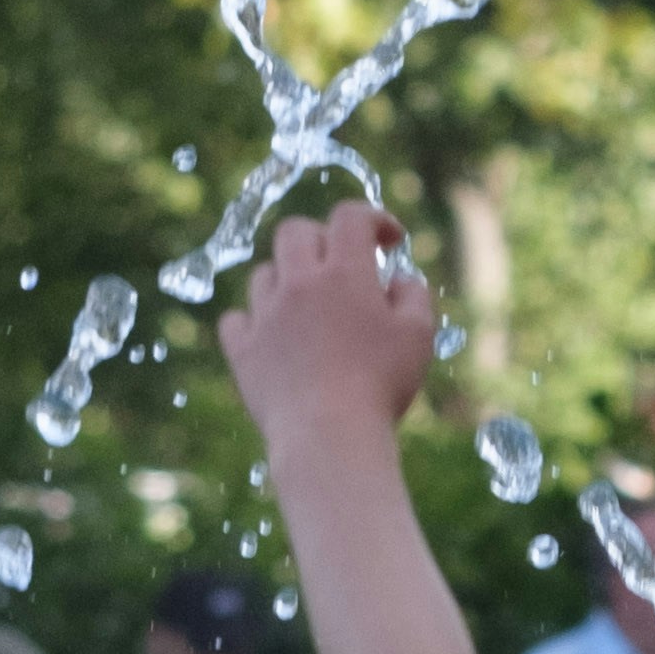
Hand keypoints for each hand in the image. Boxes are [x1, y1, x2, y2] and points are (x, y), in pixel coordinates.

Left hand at [221, 202, 441, 456]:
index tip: (389, 241)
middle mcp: (298, 284)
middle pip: (296, 231)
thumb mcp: (419, 336)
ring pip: (264, 274)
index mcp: (344, 273)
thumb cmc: (381, 385)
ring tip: (308, 306)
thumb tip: (399, 280)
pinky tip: (270, 336)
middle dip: (320, 238)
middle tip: (342, 266)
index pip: (351, 217)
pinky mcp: (243, 351)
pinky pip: (236, 321)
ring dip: (286, 280)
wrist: (328, 436)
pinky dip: (251, 322)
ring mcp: (264, 316)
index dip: (373, 218)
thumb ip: (414, 295)